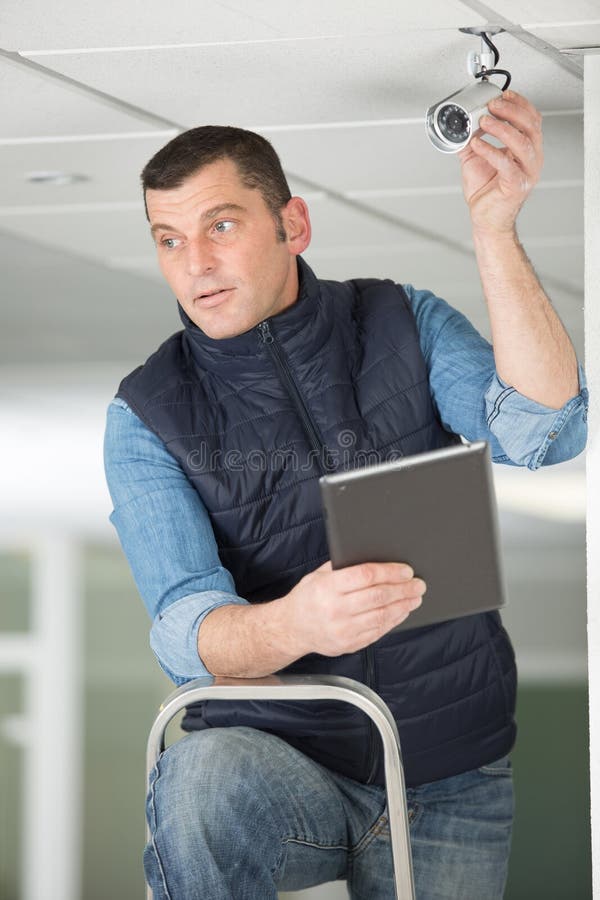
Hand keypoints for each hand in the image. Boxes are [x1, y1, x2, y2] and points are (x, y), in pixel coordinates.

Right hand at [283, 560, 425, 656]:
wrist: (292, 628)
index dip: (390, 572)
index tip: (406, 570)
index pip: (366, 576)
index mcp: (327, 587)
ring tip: (415, 597)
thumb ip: (344, 567)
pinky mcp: (349, 644)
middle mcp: (335, 609)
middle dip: (403, 589)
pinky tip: (401, 612)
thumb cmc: (307, 597)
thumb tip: (376, 558)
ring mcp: (343, 629)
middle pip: (378, 596)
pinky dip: (394, 621)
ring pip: (382, 616)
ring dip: (403, 605)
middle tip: (418, 584)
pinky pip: (378, 631)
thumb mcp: (319, 575)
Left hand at [458, 90, 543, 234]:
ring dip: (503, 128)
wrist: (486, 219)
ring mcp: (526, 173)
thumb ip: (471, 138)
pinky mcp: (516, 186)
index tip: (503, 95)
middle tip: (492, 105)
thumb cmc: (486, 192)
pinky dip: (490, 151)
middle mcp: (531, 159)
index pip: (531, 119)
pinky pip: (506, 164)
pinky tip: (477, 144)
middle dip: (511, 111)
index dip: (519, 104)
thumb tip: (459, 123)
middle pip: (531, 126)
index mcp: (527, 149)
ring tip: (485, 121)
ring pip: (522, 143)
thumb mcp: (476, 158)